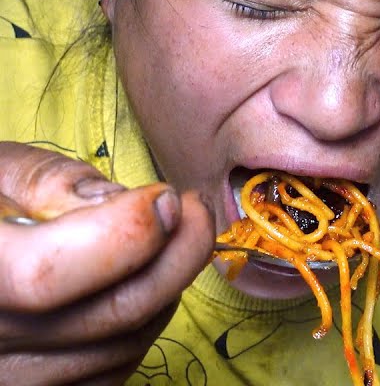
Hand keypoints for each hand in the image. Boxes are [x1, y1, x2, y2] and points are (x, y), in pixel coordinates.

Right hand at [0, 142, 214, 383]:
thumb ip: (49, 181)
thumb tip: (124, 202)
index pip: (47, 276)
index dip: (126, 234)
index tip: (166, 196)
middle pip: (110, 316)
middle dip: (177, 256)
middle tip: (193, 210)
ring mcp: (7, 379)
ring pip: (125, 346)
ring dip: (165, 290)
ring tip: (162, 242)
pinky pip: (113, 371)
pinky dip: (141, 327)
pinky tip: (135, 284)